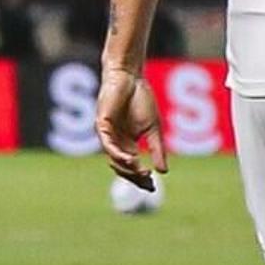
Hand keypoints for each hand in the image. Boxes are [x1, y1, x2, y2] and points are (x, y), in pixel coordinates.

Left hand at [97, 63, 165, 189]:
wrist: (130, 78)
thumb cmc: (141, 99)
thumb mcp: (154, 129)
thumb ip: (157, 149)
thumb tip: (163, 172)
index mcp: (127, 144)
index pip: (132, 167)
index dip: (141, 178)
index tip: (153, 186)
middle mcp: (115, 142)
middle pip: (122, 167)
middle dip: (135, 177)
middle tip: (148, 183)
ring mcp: (107, 135)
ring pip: (114, 159)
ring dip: (128, 168)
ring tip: (142, 172)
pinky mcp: (101, 125)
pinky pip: (108, 145)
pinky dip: (118, 154)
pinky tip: (132, 159)